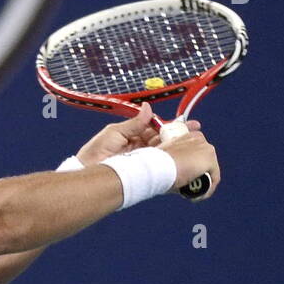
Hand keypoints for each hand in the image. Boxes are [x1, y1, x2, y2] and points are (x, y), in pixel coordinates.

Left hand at [74, 101, 201, 164]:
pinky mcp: (139, 174)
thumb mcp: (113, 133)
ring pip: (163, 154)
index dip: (172, 126)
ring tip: (194, 144)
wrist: (86, 175)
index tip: (187, 123)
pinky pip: (157, 167)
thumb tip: (148, 108)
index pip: (156, 129)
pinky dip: (169, 164)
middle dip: (179, 136)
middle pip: (163, 141)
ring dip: (177, 149)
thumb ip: (134, 123)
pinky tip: (181, 160)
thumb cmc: (93, 155)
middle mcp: (138, 149)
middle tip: (197, 133)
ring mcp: (139, 162)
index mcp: (132, 137)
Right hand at [160, 129, 220, 195]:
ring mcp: (206, 149)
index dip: (191, 167)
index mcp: (187, 135)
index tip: (184, 178)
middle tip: (186, 187)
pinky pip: (213, 179)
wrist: (157, 165)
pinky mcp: (210, 161)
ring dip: (202, 183)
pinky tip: (196, 197)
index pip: (196, 152)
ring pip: (210, 170)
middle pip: (204, 161)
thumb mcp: (164, 160)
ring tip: (190, 194)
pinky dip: (206, 190)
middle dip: (198, 175)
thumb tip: (177, 178)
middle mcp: (199, 139)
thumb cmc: (155, 164)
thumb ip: (173, 163)